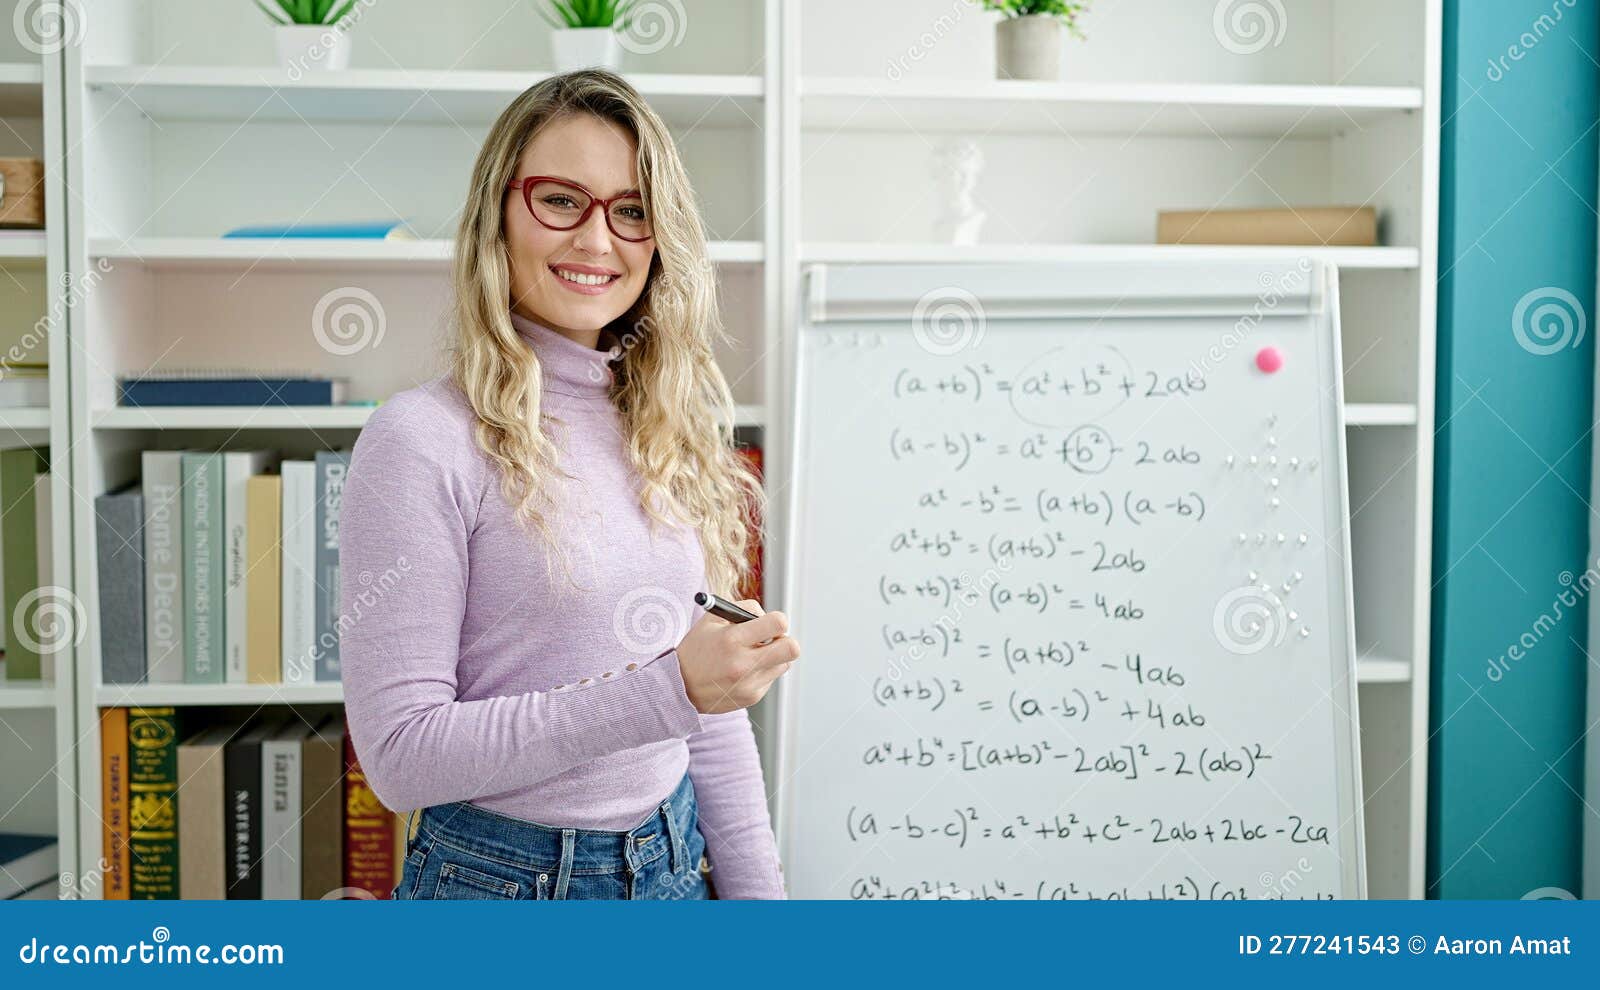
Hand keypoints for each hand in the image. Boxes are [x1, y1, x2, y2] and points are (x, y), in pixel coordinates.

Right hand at [674, 599, 799, 714]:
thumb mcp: (712, 619)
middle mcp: (743, 663)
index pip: (778, 624)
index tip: (771, 623)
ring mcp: (749, 683)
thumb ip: (743, 609)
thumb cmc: (697, 649)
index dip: (778, 621)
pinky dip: (762, 672)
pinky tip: (742, 671)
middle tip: (772, 640)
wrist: (679, 687)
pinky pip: (770, 678)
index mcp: (732, 639)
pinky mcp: (752, 697)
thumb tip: (768, 615)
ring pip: (784, 664)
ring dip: (773, 657)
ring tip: (751, 656)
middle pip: (792, 649)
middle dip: (786, 640)